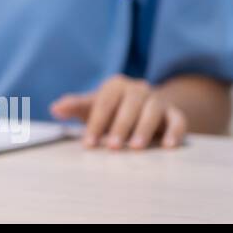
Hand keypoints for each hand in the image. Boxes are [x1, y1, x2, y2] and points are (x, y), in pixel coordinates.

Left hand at [50, 74, 187, 149]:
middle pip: (130, 104)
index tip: (89, 143)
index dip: (96, 123)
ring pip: (153, 110)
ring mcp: (158, 100)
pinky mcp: (174, 113)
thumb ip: (74, 106)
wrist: (142, 108)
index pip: (104, 102)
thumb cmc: (111, 110)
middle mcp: (138, 89)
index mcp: (116, 85)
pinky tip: (167, 146)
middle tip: (111, 146)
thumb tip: (55, 108)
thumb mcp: (92, 107)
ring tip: (135, 147)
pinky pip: (178, 120)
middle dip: (120, 126)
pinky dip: (174, 131)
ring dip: (144, 128)